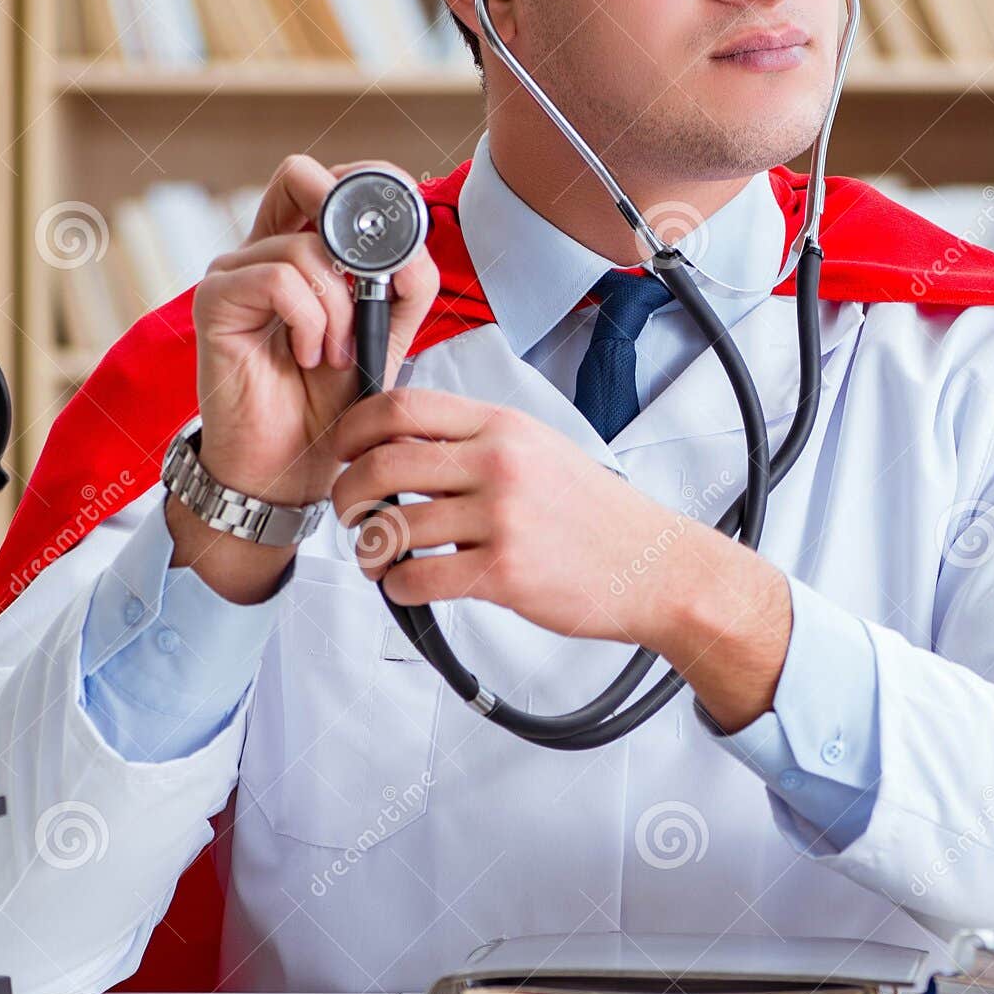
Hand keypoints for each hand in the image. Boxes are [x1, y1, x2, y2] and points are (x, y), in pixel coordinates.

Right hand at [191, 154, 439, 505]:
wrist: (292, 465)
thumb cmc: (329, 402)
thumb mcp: (386, 336)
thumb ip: (405, 287)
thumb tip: (410, 248)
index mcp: (303, 250)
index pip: (329, 180)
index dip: (367, 187)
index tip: (398, 235)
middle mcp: (263, 250)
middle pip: (299, 175)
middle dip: (349, 225)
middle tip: (368, 283)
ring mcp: (234, 272)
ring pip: (304, 249)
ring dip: (339, 310)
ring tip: (335, 354)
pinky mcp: (213, 300)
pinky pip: (277, 280)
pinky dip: (309, 322)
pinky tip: (307, 357)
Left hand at [328, 387, 695, 647]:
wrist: (653, 565)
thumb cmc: (595, 514)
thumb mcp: (539, 449)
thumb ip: (477, 439)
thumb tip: (403, 440)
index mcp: (503, 426)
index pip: (402, 407)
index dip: (353, 428)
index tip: (340, 450)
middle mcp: (499, 464)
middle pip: (382, 464)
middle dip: (346, 492)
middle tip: (346, 510)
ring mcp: (501, 518)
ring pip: (392, 527)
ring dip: (368, 548)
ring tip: (375, 557)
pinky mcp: (504, 572)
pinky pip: (418, 577)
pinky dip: (398, 586)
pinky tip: (406, 585)